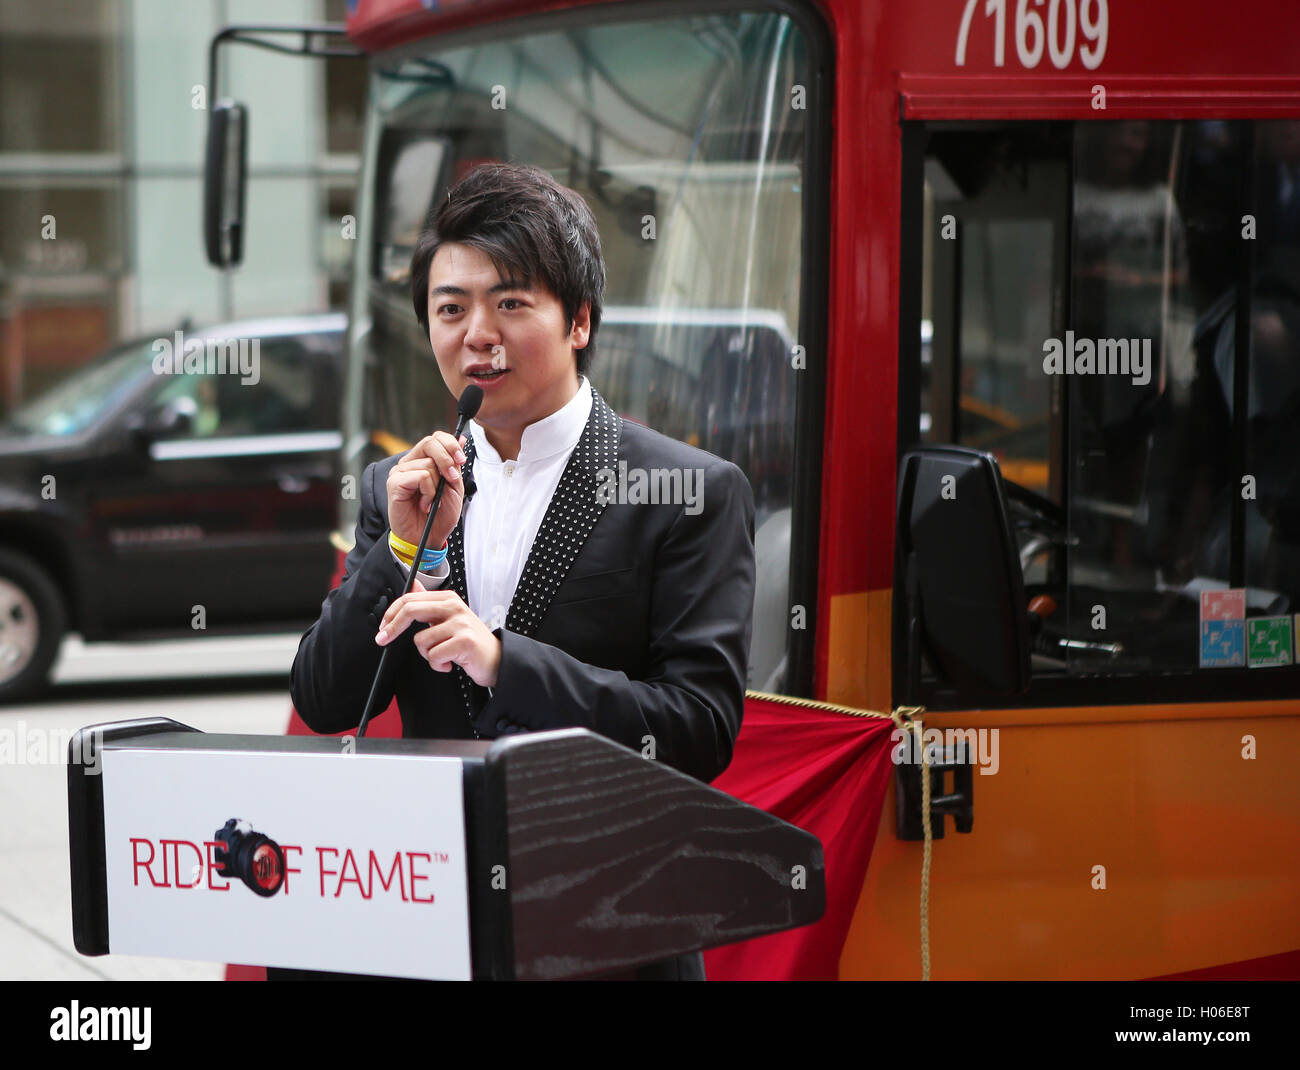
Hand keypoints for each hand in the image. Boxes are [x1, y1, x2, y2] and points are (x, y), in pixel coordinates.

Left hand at [375, 589, 501, 687]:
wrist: (496, 660)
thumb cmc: (470, 642)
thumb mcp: (449, 618)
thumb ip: (429, 602)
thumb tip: (412, 584)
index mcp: (448, 598)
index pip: (411, 598)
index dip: (391, 613)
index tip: (382, 627)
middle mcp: (454, 607)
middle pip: (411, 610)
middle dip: (391, 628)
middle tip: (383, 640)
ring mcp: (460, 623)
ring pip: (421, 640)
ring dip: (427, 655)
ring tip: (441, 656)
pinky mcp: (464, 641)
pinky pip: (434, 655)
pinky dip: (438, 665)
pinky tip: (449, 664)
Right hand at [387, 432, 466, 549]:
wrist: (428, 539)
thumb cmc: (439, 515)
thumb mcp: (454, 487)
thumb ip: (455, 463)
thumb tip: (461, 438)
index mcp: (423, 461)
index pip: (435, 437)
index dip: (450, 444)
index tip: (462, 460)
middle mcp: (409, 463)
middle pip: (430, 442)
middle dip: (447, 459)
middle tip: (452, 479)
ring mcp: (400, 472)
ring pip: (429, 464)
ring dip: (437, 486)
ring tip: (432, 501)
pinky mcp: (394, 483)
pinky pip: (421, 477)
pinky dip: (429, 492)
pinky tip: (425, 504)